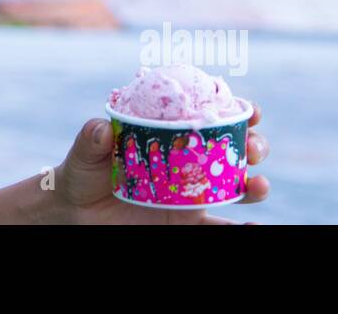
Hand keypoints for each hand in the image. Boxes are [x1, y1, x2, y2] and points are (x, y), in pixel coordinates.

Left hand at [52, 103, 269, 223]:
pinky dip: (242, 228)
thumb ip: (92, 139)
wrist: (79, 212)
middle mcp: (189, 160)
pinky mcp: (188, 222)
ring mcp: (192, 192)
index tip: (250, 111)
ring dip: (255, 185)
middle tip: (253, 149)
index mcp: (170, 133)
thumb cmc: (84, 173)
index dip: (235, 109)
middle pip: (233, 148)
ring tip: (259, 186)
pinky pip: (220, 227)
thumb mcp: (85, 153)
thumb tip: (102, 129)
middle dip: (254, 144)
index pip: (209, 114)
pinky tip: (255, 228)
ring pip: (236, 187)